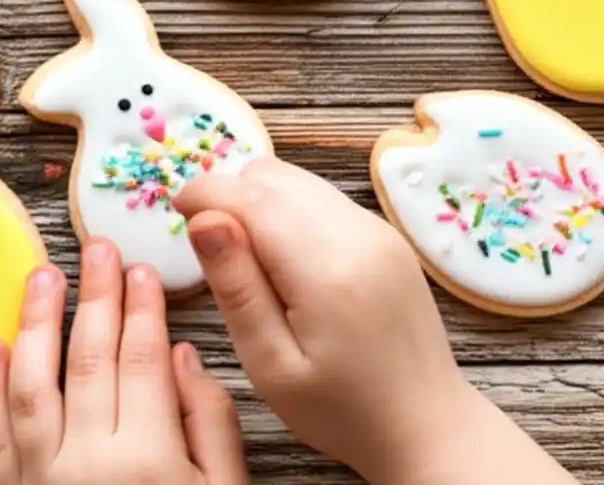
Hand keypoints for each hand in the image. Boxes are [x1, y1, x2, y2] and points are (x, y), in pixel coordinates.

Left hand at [0, 237, 248, 484]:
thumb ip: (211, 429)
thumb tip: (185, 357)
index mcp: (149, 460)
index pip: (142, 360)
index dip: (142, 309)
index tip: (143, 269)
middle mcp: (88, 462)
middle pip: (88, 358)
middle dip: (95, 296)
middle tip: (98, 247)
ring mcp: (42, 479)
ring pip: (30, 382)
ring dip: (35, 322)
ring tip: (42, 275)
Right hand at [175, 157, 575, 483]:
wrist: (427, 427)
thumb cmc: (343, 411)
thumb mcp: (270, 364)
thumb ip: (235, 286)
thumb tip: (204, 219)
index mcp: (327, 271)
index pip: (250, 196)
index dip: (204, 191)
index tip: (176, 210)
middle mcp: (359, 236)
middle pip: (272, 177)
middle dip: (229, 196)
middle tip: (210, 248)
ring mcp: (379, 231)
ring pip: (296, 181)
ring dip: (258, 202)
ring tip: (245, 258)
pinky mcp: (386, 237)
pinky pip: (321, 199)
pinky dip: (288, 213)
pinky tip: (282, 263)